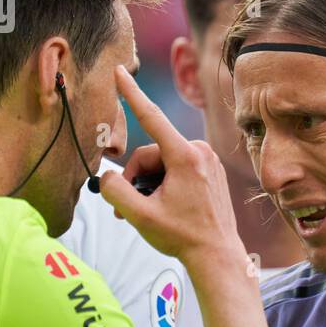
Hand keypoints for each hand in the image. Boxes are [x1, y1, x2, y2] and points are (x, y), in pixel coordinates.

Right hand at [99, 65, 243, 267]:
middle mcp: (201, 151)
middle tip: (130, 208)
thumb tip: (106, 176)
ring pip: (164, 162)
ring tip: (150, 212)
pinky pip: (179, 168)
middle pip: (152, 153)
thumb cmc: (182, 236)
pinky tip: (168, 207)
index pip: (151, 117)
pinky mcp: (212, 170)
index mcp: (185, 156)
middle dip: (138, 178)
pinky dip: (166, 184)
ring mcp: (209, 160)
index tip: (121, 71)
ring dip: (151, 184)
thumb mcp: (140, 216)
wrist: (218, 255)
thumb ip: (115, 191)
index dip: (131, 93)